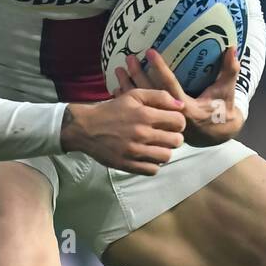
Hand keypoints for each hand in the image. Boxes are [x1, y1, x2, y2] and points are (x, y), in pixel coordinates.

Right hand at [59, 89, 184, 173]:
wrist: (85, 128)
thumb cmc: (112, 110)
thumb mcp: (134, 95)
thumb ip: (159, 96)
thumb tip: (181, 105)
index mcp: (145, 115)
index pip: (179, 122)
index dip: (178, 122)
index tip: (171, 122)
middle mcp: (142, 134)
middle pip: (177, 141)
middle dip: (174, 136)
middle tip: (165, 135)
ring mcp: (134, 151)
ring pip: (166, 156)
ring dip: (164, 151)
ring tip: (156, 146)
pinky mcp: (127, 165)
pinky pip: (153, 169)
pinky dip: (153, 164)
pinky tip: (147, 156)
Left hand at [116, 47, 244, 145]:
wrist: (218, 132)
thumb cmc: (222, 109)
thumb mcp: (227, 90)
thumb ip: (229, 70)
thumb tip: (233, 48)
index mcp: (188, 109)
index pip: (170, 87)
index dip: (160, 69)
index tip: (150, 52)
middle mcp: (172, 117)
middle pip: (151, 95)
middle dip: (139, 75)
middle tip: (129, 58)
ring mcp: (164, 122)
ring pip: (142, 104)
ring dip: (129, 86)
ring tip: (117, 69)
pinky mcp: (159, 122)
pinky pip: (140, 111)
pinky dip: (128, 100)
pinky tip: (116, 88)